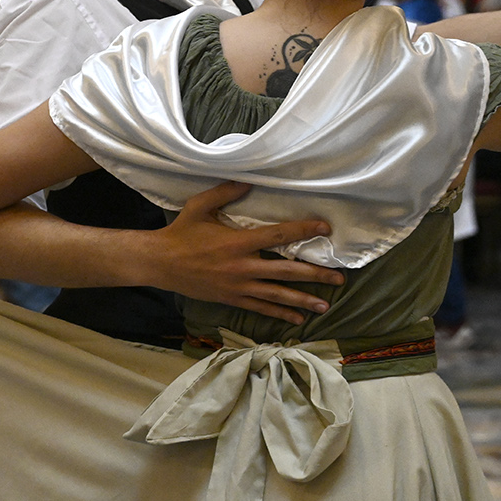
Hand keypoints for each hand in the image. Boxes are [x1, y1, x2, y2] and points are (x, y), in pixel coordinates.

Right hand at [146, 183, 343, 324]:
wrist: (160, 263)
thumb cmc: (180, 233)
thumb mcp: (199, 206)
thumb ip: (225, 193)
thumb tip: (249, 182)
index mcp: (238, 242)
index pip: (278, 235)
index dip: (303, 231)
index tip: (325, 229)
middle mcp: (243, 266)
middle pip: (287, 271)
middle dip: (315, 274)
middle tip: (339, 277)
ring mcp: (238, 286)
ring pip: (278, 294)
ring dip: (304, 300)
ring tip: (326, 304)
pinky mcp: (232, 298)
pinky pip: (261, 308)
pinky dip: (280, 313)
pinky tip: (298, 319)